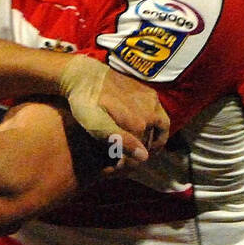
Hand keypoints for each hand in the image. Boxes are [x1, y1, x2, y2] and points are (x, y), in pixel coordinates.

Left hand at [58, 55, 169, 170]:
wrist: (83, 75)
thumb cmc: (84, 102)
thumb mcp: (96, 124)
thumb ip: (119, 140)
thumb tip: (144, 157)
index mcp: (138, 123)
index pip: (139, 153)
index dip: (127, 165)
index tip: (111, 169)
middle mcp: (150, 112)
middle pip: (150, 141)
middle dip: (139, 154)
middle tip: (123, 160)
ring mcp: (151, 100)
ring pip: (160, 128)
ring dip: (152, 141)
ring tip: (138, 149)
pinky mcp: (149, 92)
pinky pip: (158, 114)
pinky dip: (154, 127)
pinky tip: (142, 131)